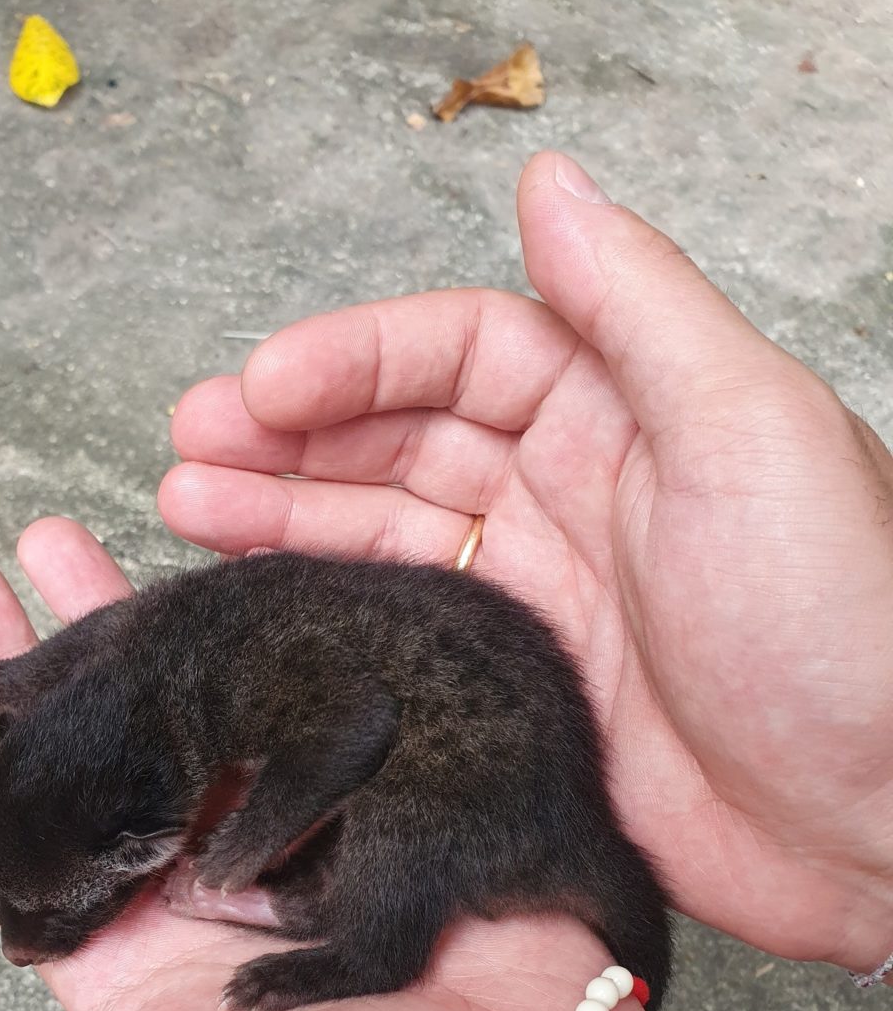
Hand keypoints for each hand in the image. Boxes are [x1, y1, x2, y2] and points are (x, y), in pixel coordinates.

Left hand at [0, 519, 667, 1010]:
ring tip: (67, 541)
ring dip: (131, 629)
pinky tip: (222, 588)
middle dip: (29, 662)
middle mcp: (197, 901)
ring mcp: (296, 846)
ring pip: (189, 711)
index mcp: (126, 977)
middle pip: (91, 755)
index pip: (10, 847)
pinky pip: (301, 708)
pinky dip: (253, 644)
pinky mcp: (378, 808)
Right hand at [162, 151, 892, 975]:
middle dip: (292, 434)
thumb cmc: (843, 631)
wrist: (876, 826)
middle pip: (405, 437)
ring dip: (286, 512)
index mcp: (627, 413)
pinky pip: (401, 628)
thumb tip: (546, 184)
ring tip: (187, 505)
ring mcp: (541, 598)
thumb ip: (636, 307)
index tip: (262, 386)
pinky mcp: (518, 691)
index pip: (462, 351)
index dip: (356, 359)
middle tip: (191, 447)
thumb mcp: (750, 431)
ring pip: (387, 530)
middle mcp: (576, 494)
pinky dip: (327, 606)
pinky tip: (260, 596)